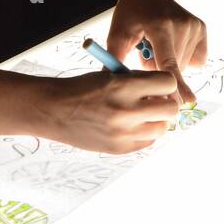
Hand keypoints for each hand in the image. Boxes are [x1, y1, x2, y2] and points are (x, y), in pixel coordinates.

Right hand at [37, 69, 179, 153]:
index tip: (160, 85)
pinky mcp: (118, 148)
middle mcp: (125, 111)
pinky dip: (146, 133)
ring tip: (142, 114)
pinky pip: (148, 142)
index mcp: (124, 86)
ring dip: (157, 120)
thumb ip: (141, 83)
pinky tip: (132, 125)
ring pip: (163, 128)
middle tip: (156, 101)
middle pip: (171, 109)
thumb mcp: (113, 76)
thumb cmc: (84, 88)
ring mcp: (122, 133)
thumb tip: (170, 93)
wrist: (53, 110)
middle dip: (166, 103)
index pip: (168, 83)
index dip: (166, 83)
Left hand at [107, 0, 205, 104]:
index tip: (178, 105)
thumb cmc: (130, 13)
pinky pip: (195, 59)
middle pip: (175, 67)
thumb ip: (116, 61)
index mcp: (160, 26)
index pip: (168, 63)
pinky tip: (171, 44)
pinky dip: (182, 58)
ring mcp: (194, 26)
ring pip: (184, 65)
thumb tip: (113, 90)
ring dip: (170, 63)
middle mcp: (182, 24)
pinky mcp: (202, 28)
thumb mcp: (117, 34)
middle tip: (146, 52)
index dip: (173, 87)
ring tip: (157, 45)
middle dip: (159, 70)